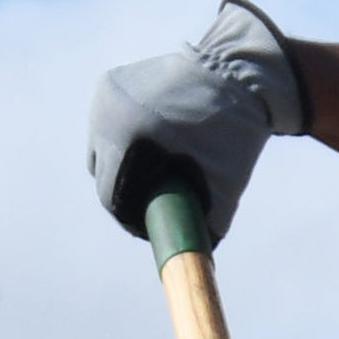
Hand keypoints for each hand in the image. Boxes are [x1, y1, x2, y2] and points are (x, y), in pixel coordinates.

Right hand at [88, 0, 306, 238]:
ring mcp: (107, 99)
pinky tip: (145, 141)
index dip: (130, 220)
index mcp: (131, 142)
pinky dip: (121, 137)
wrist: (238, 73)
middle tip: (149, 204)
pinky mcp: (109, 84)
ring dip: (118, 166)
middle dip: (124, 195)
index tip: (147, 227)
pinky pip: (106, 125)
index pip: (114, 198)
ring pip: (100, 150)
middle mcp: (110, 118)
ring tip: (149, 172)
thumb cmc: (234, 137)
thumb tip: (188, 265)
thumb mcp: (225, 191)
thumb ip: (204, 231)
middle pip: (103, 176)